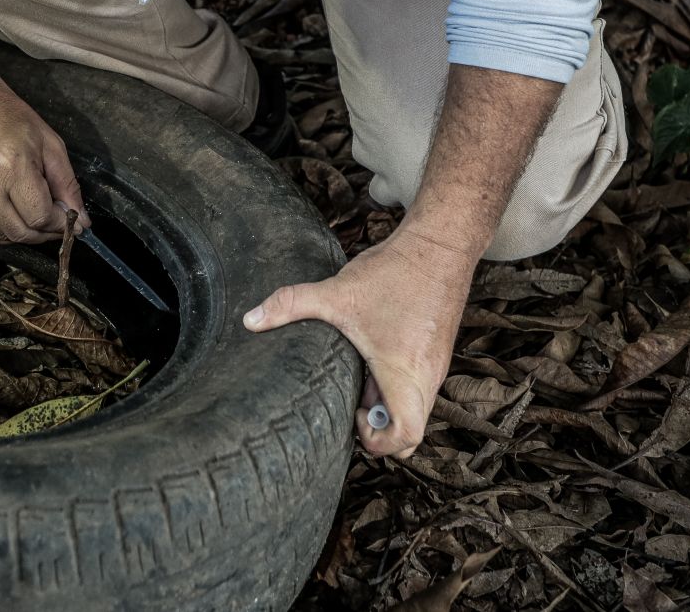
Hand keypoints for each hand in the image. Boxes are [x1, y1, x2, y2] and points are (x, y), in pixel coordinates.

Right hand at [0, 78, 88, 244]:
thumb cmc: (7, 115)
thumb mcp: (49, 143)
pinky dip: (4, 233)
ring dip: (26, 235)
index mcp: (12, 167)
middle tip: (59, 222)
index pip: (40, 217)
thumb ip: (67, 184)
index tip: (73, 220)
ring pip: (2, 236)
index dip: (61, 224)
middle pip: (21, 233)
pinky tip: (16, 218)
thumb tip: (81, 219)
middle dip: (46, 234)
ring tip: (38, 217)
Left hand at [242, 223, 475, 456]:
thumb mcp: (336, 293)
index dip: (378, 441)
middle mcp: (427, 378)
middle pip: (411, 432)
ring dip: (385, 402)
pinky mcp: (435, 353)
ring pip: (414, 408)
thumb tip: (250, 320)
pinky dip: (395, 384)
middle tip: (351, 400)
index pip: (407, 438)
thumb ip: (290, 305)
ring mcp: (434, 367)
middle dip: (378, 427)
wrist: (439, 247)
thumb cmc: (395, 274)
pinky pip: (418, 387)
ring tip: (357, 376)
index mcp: (406, 374)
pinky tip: (372, 357)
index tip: (353, 413)